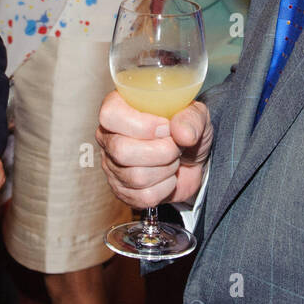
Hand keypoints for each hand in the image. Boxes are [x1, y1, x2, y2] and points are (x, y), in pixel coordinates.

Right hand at [96, 91, 211, 207]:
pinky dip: (166, 188)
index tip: (166, 127)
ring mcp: (112, 165)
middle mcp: (108, 136)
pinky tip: (167, 176)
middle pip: (122, 150)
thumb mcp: (195, 115)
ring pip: (136, 176)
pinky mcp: (122, 191)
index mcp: (118, 107)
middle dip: (161, 151)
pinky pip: (144, 196)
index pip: (110, 115)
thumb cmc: (185, 130)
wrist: (192, 160)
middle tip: (175, 145)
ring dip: (167, 169)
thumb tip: (183, 133)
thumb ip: (191, 118)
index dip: (141, 125)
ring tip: (172, 159)